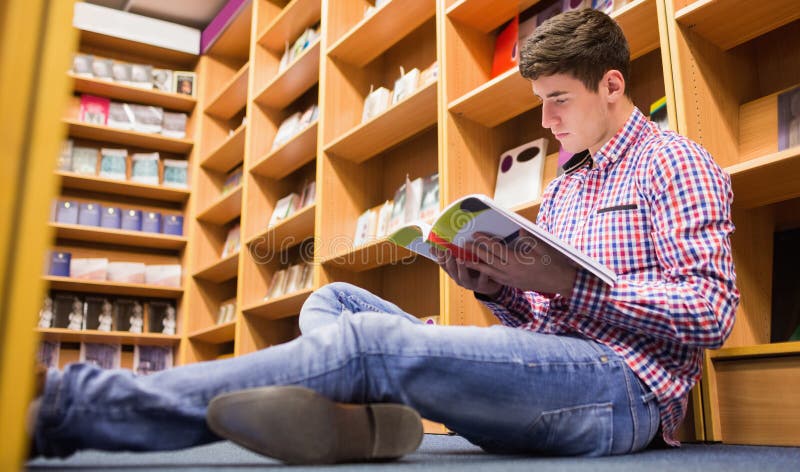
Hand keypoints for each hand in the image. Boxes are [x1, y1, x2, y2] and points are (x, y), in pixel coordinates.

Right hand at [430, 246, 503, 297]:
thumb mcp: (462, 263)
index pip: (444, 265)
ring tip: (460, 259)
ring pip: (463, 277)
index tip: (439, 249)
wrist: (490, 285)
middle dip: (449, 261)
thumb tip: (433, 248)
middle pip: (452, 271)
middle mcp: (460, 279)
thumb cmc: (474, 271)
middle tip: (448, 251)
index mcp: (454, 272)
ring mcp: (470, 283)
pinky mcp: (482, 285)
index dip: (440, 258)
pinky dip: (482, 274)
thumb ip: (451, 255)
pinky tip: (483, 268)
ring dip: (461, 268)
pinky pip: (482, 280)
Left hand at [461, 230, 576, 296]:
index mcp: (517, 260)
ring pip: (488, 271)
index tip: (475, 234)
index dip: (484, 241)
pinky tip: (480, 269)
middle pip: (488, 260)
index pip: (496, 249)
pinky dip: (485, 273)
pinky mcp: (513, 284)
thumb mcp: (542, 247)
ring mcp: (511, 279)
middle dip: (475, 251)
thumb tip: (520, 230)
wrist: (560, 281)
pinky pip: (495, 278)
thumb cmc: (553, 263)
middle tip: (464, 244)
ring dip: (475, 265)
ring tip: (463, 259)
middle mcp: (511, 271)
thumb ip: (529, 239)